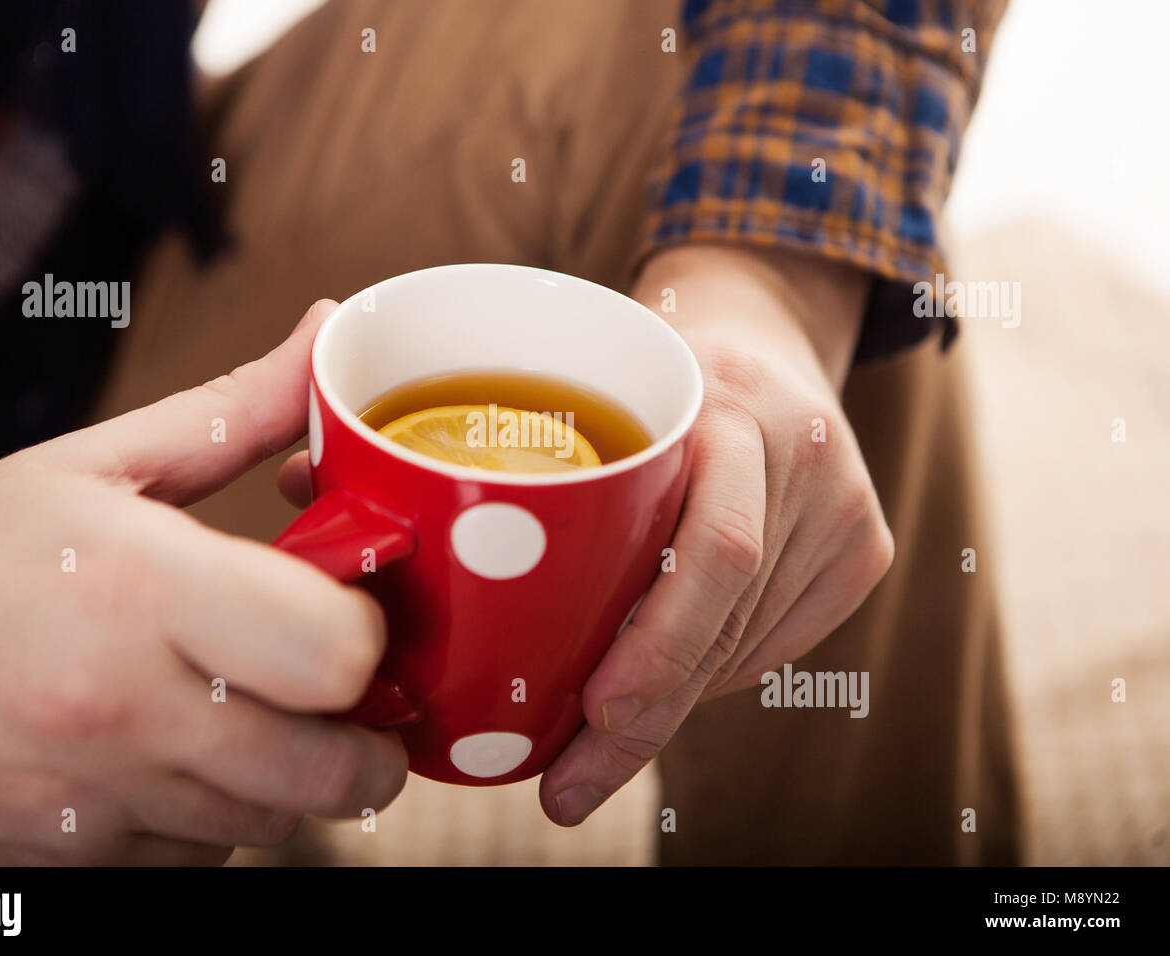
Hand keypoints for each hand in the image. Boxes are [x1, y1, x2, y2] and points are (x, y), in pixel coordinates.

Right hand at [0, 300, 406, 863]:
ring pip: (277, 820)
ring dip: (292, 772)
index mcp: (141, 591)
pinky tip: (179, 755)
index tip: (355, 613)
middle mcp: (129, 712)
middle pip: (335, 770)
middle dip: (367, 734)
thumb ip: (234, 411)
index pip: (336, 652)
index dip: (370, 636)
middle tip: (343, 687)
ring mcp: (103, 803)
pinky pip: (205, 854)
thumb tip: (324, 337)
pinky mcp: (81, 862)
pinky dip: (218, 813)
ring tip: (251, 708)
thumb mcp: (90, 465)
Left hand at [540, 245, 894, 824]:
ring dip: (668, 704)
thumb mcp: (602, 384)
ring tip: (593, 753)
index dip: (658, 644)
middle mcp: (805, 456)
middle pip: (727, 620)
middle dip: (645, 718)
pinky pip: (775, 645)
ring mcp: (847, 507)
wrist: (767, 333)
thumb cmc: (658, 369)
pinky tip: (663, 684)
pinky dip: (711, 675)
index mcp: (733, 404)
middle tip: (570, 786)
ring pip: (746, 648)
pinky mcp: (866, 550)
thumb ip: (552, 467)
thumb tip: (416, 559)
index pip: (715, 549)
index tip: (595, 712)